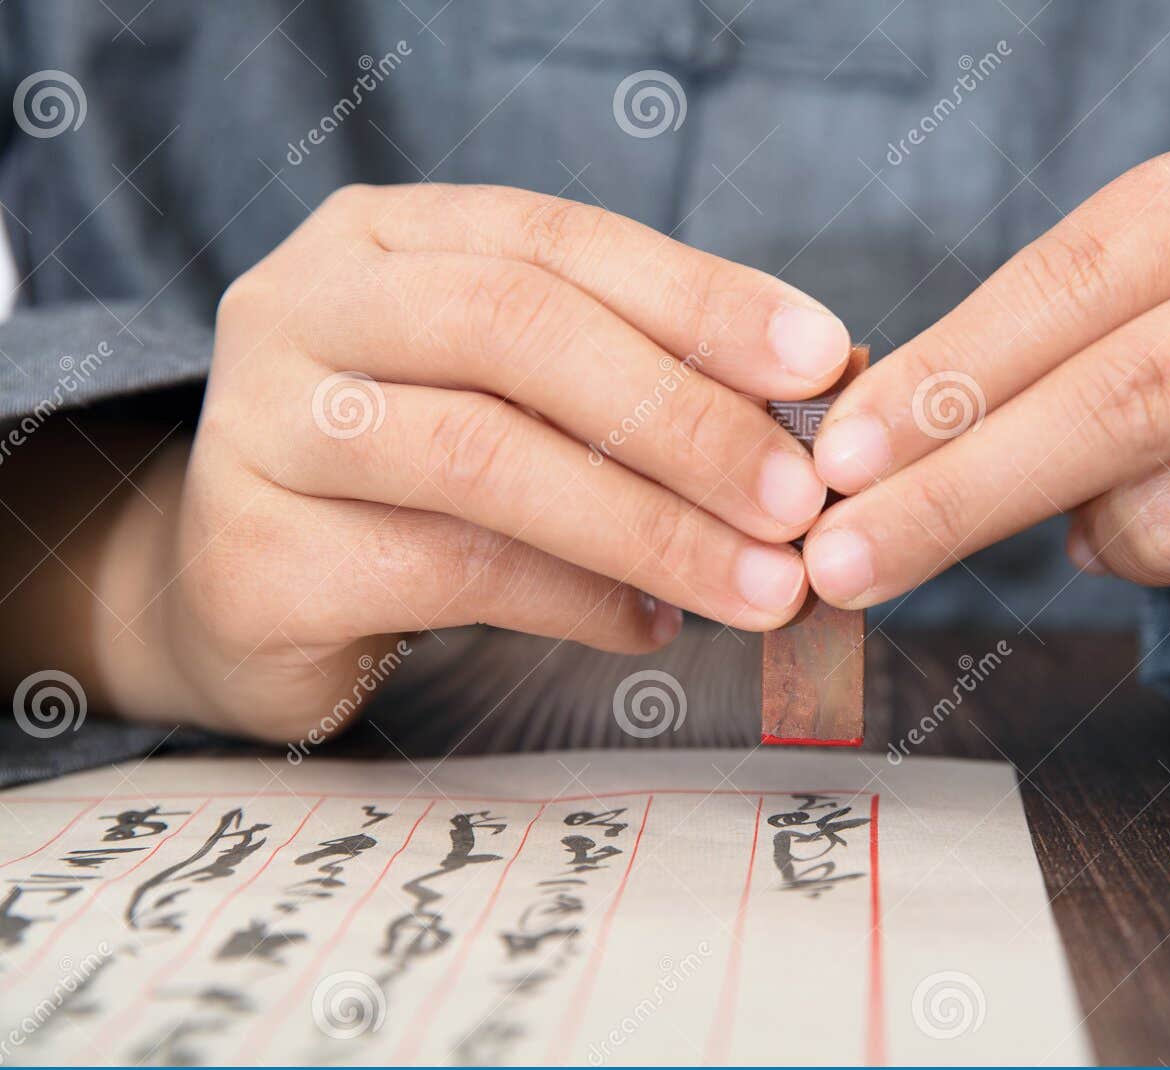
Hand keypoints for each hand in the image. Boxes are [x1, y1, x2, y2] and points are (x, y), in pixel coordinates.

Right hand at [40, 184, 850, 740]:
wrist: (241, 588)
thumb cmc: (411, 482)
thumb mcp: (512, 397)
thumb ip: (625, 386)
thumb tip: (804, 415)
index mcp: (384, 238)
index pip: (559, 240)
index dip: (700, 297)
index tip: (824, 361)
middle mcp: (305, 307)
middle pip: (516, 330)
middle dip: (683, 418)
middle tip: (799, 501)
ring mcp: (262, 429)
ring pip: (485, 457)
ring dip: (649, 527)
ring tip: (759, 587)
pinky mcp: (254, 558)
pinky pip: (449, 571)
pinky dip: (575, 601)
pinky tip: (648, 627)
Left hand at [805, 139, 1169, 650]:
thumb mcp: (1151, 302)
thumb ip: (1024, 355)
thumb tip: (864, 450)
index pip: (1074, 283)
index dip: (946, 378)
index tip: (840, 457)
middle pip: (1122, 403)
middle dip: (961, 495)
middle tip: (846, 562)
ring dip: (1117, 545)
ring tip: (1147, 509)